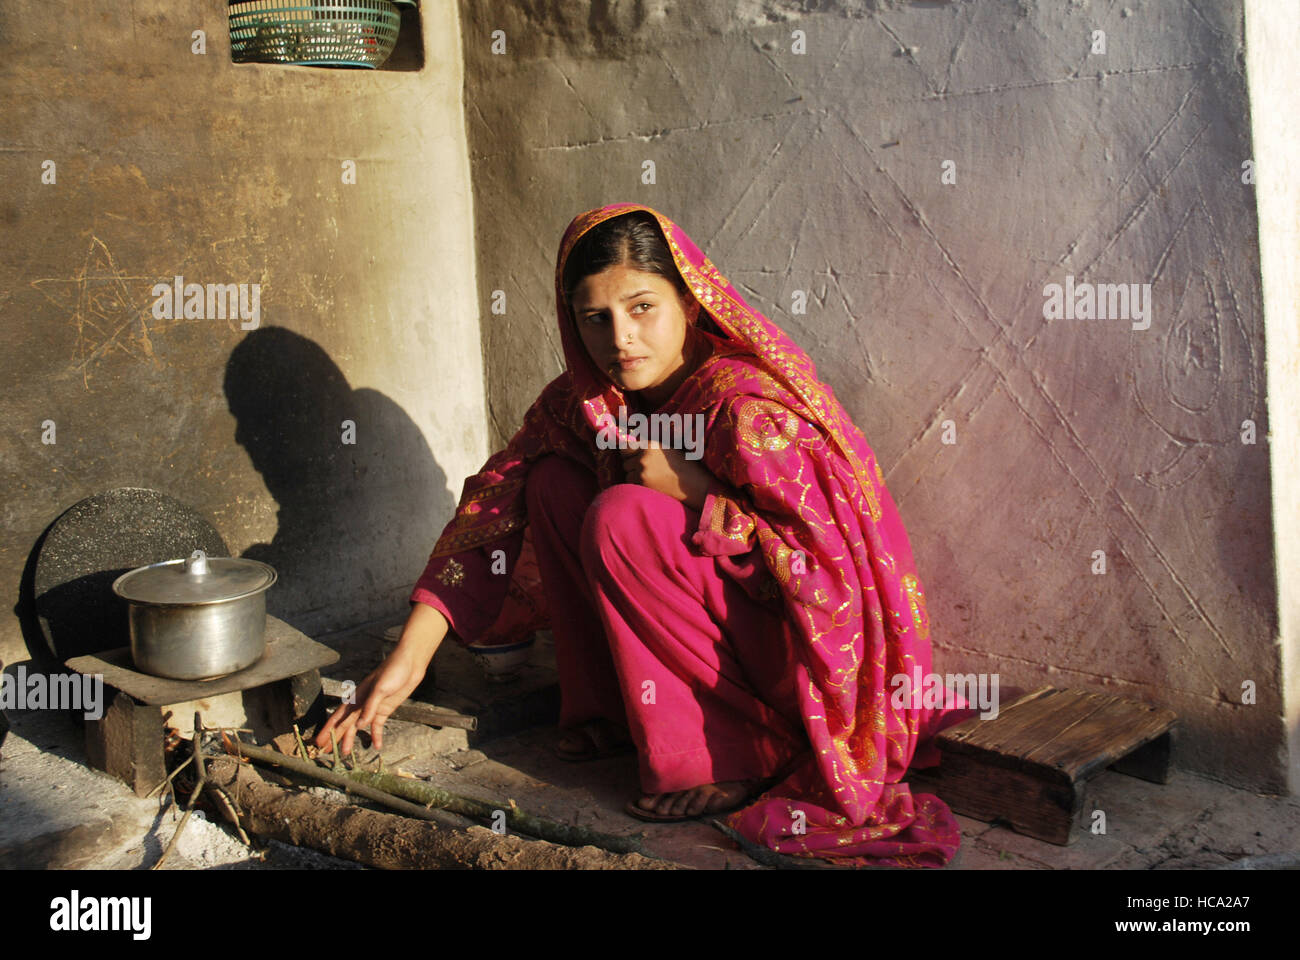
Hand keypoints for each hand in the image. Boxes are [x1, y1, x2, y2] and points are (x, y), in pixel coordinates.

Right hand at [315, 604, 445, 752]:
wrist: (410, 663)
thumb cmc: (393, 671)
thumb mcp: (380, 689)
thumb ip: (369, 708)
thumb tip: (358, 727)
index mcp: (356, 697)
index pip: (338, 717)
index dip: (328, 730)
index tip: (318, 742)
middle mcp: (362, 704)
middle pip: (345, 724)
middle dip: (335, 737)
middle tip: (326, 752)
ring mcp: (373, 707)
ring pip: (358, 726)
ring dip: (351, 738)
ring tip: (345, 753)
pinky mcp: (385, 709)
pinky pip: (377, 725)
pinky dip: (375, 735)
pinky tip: (376, 745)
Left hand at [621, 440, 712, 510]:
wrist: (692, 484)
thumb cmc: (681, 466)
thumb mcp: (665, 449)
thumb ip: (647, 447)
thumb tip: (627, 440)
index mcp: (650, 445)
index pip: (626, 447)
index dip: (627, 453)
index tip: (630, 456)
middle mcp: (643, 457)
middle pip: (626, 463)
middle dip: (633, 467)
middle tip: (648, 471)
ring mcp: (642, 472)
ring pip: (628, 475)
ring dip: (635, 477)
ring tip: (652, 478)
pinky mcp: (643, 485)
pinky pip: (632, 485)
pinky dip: (639, 486)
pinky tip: (653, 485)